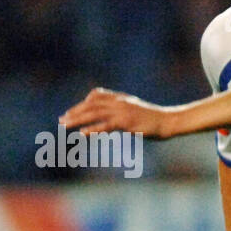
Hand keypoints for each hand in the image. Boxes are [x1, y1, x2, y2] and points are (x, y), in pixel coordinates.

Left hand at [60, 88, 175, 137]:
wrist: (169, 121)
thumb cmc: (155, 118)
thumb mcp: (137, 109)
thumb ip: (124, 109)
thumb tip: (114, 118)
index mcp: (121, 98)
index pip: (96, 96)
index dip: (82, 104)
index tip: (71, 113)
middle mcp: (119, 102)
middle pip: (90, 105)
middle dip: (74, 112)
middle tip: (61, 120)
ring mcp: (122, 112)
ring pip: (93, 113)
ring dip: (77, 119)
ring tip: (64, 125)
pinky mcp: (126, 123)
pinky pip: (105, 125)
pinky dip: (92, 129)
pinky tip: (82, 133)